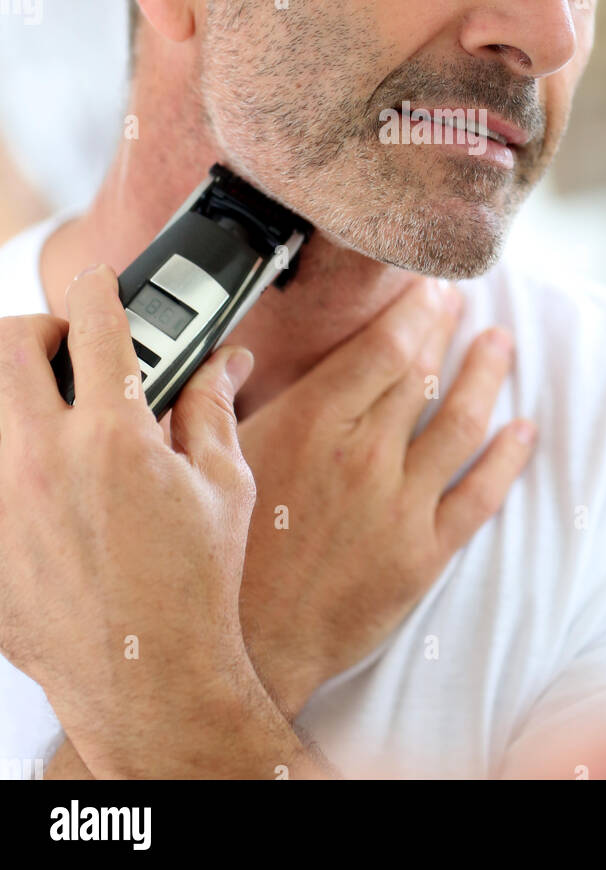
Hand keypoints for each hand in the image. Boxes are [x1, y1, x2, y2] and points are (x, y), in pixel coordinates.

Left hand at [0, 264, 269, 777]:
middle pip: (10, 345)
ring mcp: (4, 504)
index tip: (102, 285)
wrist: (147, 680)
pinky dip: (12, 456)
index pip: (97, 322)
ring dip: (16, 393)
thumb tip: (223, 361)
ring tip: (54, 415)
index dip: (102, 289)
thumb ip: (212, 407)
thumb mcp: (222, 486)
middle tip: (70, 353)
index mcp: (114, 438)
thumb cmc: (193, 589)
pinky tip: (46, 482)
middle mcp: (44, 461)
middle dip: (40, 332)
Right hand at [236, 275, 536, 713]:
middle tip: (459, 301)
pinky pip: (480, 496)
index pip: (386, 345)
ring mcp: (400, 505)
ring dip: (486, 375)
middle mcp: (366, 456)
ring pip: (462, 422)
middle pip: (423, 373)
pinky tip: (523, 431)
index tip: (428, 287)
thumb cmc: (227, 550)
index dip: (415, 309)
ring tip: (500, 344)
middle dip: (445, 328)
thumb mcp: (216, 458)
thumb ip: (225, 399)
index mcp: (314, 422)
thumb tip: (234, 355)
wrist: (246, 643)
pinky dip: (507, 459)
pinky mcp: (423, 554)